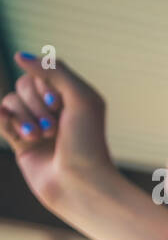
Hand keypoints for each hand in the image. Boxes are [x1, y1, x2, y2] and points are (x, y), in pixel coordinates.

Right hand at [1, 52, 112, 205]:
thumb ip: (53, 71)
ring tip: (40, 138)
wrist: (79, 185)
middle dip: (36, 106)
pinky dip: (4, 120)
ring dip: (25, 119)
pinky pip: (2, 118)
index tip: (59, 105)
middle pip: (24, 86)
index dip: (44, 86)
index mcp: (72, 98)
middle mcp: (55, 110)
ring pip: (11, 103)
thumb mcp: (81, 98)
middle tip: (53, 129)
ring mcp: (37, 125)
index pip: (41, 74)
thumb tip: (19, 55)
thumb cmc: (87, 142)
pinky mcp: (21, 143)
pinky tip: (18, 132)